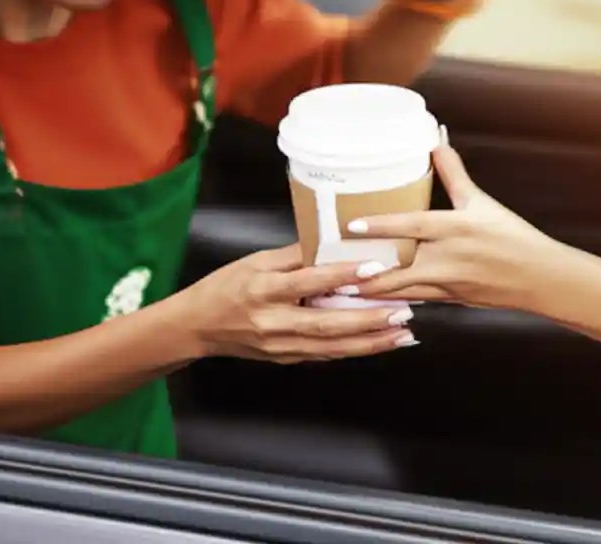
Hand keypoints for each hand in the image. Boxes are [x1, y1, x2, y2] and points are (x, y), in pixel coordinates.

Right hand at [182, 245, 416, 363]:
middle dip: (369, 320)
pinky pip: (325, 355)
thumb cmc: (224, 287)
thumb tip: (332, 242)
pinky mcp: (286, 359)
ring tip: (403, 335)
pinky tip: (378, 345)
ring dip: (371, 342)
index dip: (342, 276)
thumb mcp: (255, 262)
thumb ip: (294, 255)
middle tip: (403, 312)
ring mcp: (281, 346)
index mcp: (264, 291)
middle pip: (328, 324)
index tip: (375, 269)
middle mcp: (274, 323)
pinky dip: (354, 350)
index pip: (309, 282)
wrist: (197, 327)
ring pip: (332, 347)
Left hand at [349, 144, 561, 309]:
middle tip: (331, 273)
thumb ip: (453, 172)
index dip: (381, 226)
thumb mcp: (481, 202)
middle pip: (396, 271)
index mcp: (454, 229)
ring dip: (372, 292)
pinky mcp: (450, 300)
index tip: (352, 226)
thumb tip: (436, 140)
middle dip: (364, 275)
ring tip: (341, 291)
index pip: (411, 226)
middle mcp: (447, 259)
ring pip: (401, 291)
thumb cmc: (512, 237)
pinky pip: (415, 300)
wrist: (540, 277)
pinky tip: (373, 302)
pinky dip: (393, 300)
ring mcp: (448, 284)